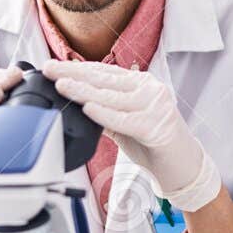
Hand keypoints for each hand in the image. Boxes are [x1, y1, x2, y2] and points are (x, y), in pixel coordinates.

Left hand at [43, 59, 221, 211]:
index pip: (104, 72)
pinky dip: (104, 114)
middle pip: (105, 80)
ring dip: (83, 91)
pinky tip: (88, 108)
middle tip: (49, 69)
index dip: (77, 68)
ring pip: (111, 97)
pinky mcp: (155, 128)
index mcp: (142, 84)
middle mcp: (150, 90)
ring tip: (61, 86)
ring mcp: (154, 107)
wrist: (184, 166)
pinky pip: (123, 120)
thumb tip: (75, 103)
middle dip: (73, 74)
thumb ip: (106, 109)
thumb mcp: (126, 120)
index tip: (54, 66)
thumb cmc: (154, 142)